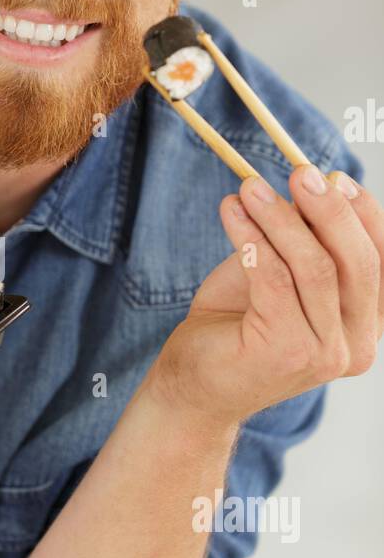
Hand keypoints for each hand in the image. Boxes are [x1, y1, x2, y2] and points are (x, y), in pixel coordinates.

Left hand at [149, 165, 382, 425]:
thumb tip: (314, 187)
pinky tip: (231, 212)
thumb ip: (305, 241)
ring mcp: (323, 355)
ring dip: (281, 219)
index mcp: (367, 326)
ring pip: (315, 268)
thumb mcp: (281, 274)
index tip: (336, 178)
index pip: (383, 262)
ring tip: (249, 188)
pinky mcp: (283, 352)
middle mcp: (357, 346)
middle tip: (300, 174)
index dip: (364, 215)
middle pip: (357, 263)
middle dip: (330, 211)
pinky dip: (251, 237)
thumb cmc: (239, 325)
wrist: (193, 383)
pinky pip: (273, 278)